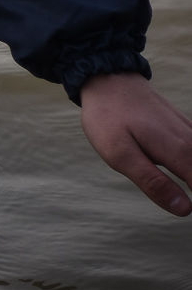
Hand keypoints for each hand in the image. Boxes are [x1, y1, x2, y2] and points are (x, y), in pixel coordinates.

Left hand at [79, 72, 191, 214]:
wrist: (107, 78)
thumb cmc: (109, 118)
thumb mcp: (120, 154)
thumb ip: (152, 182)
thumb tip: (185, 209)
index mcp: (180, 152)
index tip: (188, 210)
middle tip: (174, 196)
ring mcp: (191, 132)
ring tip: (166, 176)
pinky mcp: (185, 128)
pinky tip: (182, 168)